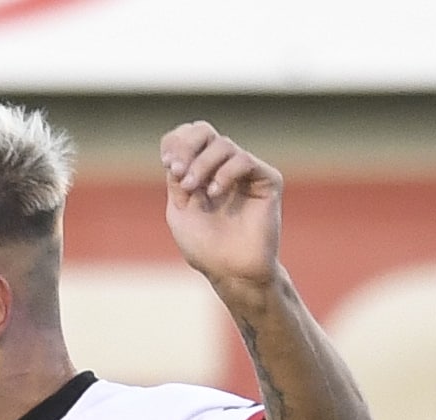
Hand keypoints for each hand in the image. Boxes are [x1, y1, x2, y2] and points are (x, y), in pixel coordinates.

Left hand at [160, 121, 284, 293]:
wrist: (232, 271)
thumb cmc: (205, 248)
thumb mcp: (180, 211)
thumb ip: (177, 179)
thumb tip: (177, 151)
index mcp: (200, 172)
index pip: (187, 137)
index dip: (176, 143)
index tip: (168, 165)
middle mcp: (223, 167)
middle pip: (204, 131)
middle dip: (187, 147)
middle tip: (177, 171)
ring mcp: (246, 172)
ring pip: (223, 144)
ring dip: (202, 165)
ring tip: (194, 190)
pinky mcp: (267, 179)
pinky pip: (244, 160)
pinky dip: (225, 173)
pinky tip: (215, 193)